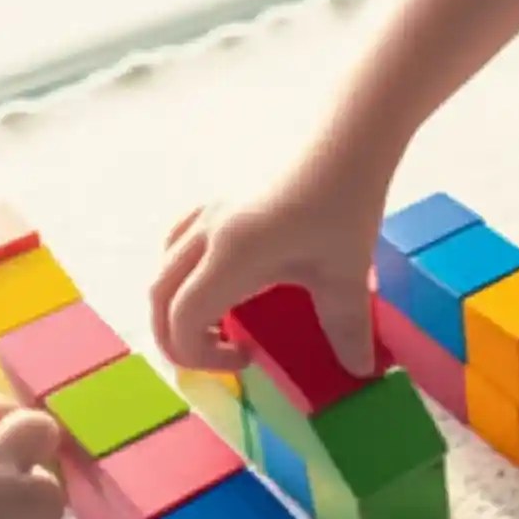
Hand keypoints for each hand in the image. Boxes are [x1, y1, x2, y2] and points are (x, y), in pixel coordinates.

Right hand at [150, 140, 390, 375]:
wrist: (344, 146)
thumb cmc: (344, 207)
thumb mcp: (348, 277)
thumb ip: (347, 330)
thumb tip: (359, 372)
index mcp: (231, 256)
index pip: (182, 318)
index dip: (198, 354)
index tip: (244, 359)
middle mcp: (206, 235)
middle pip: (158, 299)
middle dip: (178, 339)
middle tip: (220, 356)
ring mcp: (205, 216)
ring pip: (162, 272)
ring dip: (176, 308)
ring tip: (220, 324)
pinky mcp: (213, 205)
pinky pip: (175, 248)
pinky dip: (182, 279)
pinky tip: (220, 284)